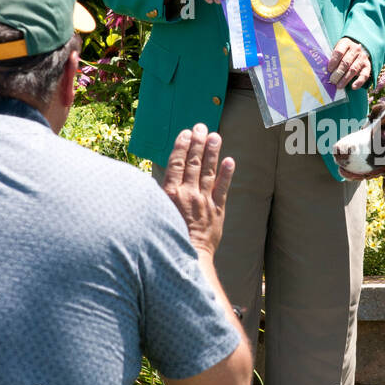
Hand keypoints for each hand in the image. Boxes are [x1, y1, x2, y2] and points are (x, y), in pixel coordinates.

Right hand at [162, 124, 234, 255]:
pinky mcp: (217, 211)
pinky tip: (230, 160)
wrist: (185, 258)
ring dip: (212, 152)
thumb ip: (159, 195)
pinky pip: (223, 189)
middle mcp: (187, 194)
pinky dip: (226, 174)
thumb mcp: (155, 214)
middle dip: (198, 143)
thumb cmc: (165, 238)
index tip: (186, 133)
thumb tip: (161, 179)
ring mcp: (204, 201)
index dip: (181, 146)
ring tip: (216, 136)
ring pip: (209, 171)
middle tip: (202, 127)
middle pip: (194, 163)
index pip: (176, 163)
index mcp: (169, 194)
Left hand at [326, 37, 371, 89]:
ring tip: (339, 86)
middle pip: (346, 62)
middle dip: (338, 73)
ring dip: (345, 79)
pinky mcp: (367, 66)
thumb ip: (331, 58)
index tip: (329, 70)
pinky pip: (365, 75)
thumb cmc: (342, 52)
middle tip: (332, 80)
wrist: (356, 49)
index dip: (333, 61)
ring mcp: (362, 57)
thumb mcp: (336, 49)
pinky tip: (353, 87)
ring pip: (353, 69)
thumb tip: (324, 70)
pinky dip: (359, 82)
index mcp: (346, 43)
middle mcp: (356, 49)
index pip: (339, 52)